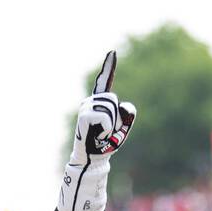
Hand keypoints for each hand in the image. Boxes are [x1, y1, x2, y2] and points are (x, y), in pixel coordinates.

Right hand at [58, 51, 136, 210]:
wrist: (93, 158)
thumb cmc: (106, 144)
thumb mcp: (122, 129)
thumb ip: (128, 116)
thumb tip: (125, 107)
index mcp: (100, 102)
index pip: (105, 82)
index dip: (109, 66)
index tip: (113, 52)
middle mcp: (90, 101)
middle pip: (113, 100)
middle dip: (115, 118)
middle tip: (106, 132)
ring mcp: (85, 107)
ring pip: (110, 109)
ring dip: (111, 126)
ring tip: (101, 134)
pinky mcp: (84, 116)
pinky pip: (105, 118)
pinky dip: (106, 129)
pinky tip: (98, 136)